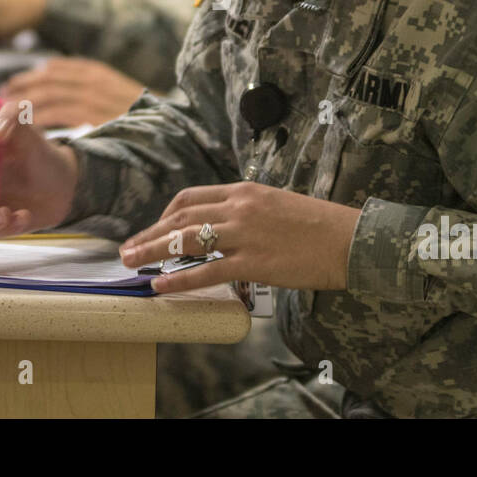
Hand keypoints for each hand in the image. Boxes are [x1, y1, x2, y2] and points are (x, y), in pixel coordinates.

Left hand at [0, 58, 144, 127]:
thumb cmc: (137, 116)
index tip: (10, 87)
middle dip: (21, 90)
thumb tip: (54, 88)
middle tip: (1, 104)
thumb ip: (87, 88)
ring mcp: (95, 97)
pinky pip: (60, 112)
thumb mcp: (114, 93)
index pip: (55, 68)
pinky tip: (28, 128)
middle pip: (48, 80)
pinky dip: (40, 118)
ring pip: (50, 94)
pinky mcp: (96, 115)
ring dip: (24, 104)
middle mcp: (94, 80)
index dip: (29, 77)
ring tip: (7, 117)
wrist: (167, 128)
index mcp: (97, 72)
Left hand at [117, 182, 361, 293]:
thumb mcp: (277, 204)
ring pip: (186, 240)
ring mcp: (245, 234)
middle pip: (180, 217)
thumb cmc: (319, 226)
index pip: (191, 198)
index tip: (153, 229)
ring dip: (152, 251)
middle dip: (149, 233)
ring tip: (130, 262)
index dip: (165, 215)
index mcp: (245, 191)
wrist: (350, 240)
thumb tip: (225, 227)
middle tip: (126, 248)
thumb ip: (248, 212)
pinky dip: (179, 279)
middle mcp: (240, 208)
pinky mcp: (255, 262)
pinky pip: (207, 270)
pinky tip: (160, 285)